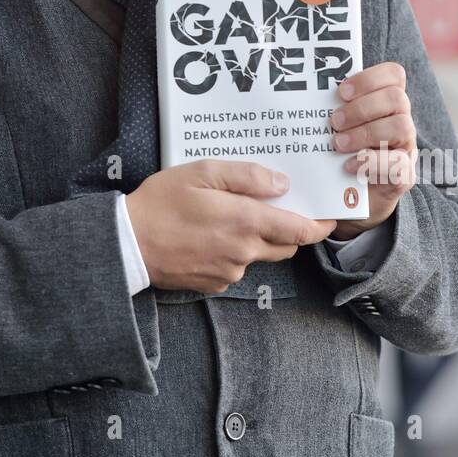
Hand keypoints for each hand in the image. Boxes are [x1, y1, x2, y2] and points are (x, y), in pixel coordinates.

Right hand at [125, 159, 335, 293]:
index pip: (299, 230)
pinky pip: (236, 267)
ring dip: (258, 239)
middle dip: (290, 230)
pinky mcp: (214, 284)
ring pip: (260, 256)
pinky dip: (233, 252)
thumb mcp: (201, 172)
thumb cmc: (161, 203)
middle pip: (285, 246)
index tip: (329, 217)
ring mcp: (230, 272)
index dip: (319, 225)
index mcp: (246, 222)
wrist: (127, 244)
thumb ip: (246, 176)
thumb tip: (282, 183)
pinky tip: (210, 235)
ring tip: (231, 216)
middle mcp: (244, 252)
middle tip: (278, 208)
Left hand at [329, 61, 417, 240]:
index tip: (340, 92)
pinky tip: (348, 165)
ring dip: (365, 133)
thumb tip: (301, 93)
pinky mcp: (404, 176)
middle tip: (334, 122)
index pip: (394, 74)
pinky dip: (370, 162)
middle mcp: (401, 121)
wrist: (350, 198)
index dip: (369, 78)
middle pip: (396, 98)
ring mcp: (406, 148)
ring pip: (402, 126)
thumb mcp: (335, 127)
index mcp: (386, 102)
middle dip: (361, 108)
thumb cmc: (339, 153)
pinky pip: (398, 163)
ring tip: (338, 144)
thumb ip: (331, 108)